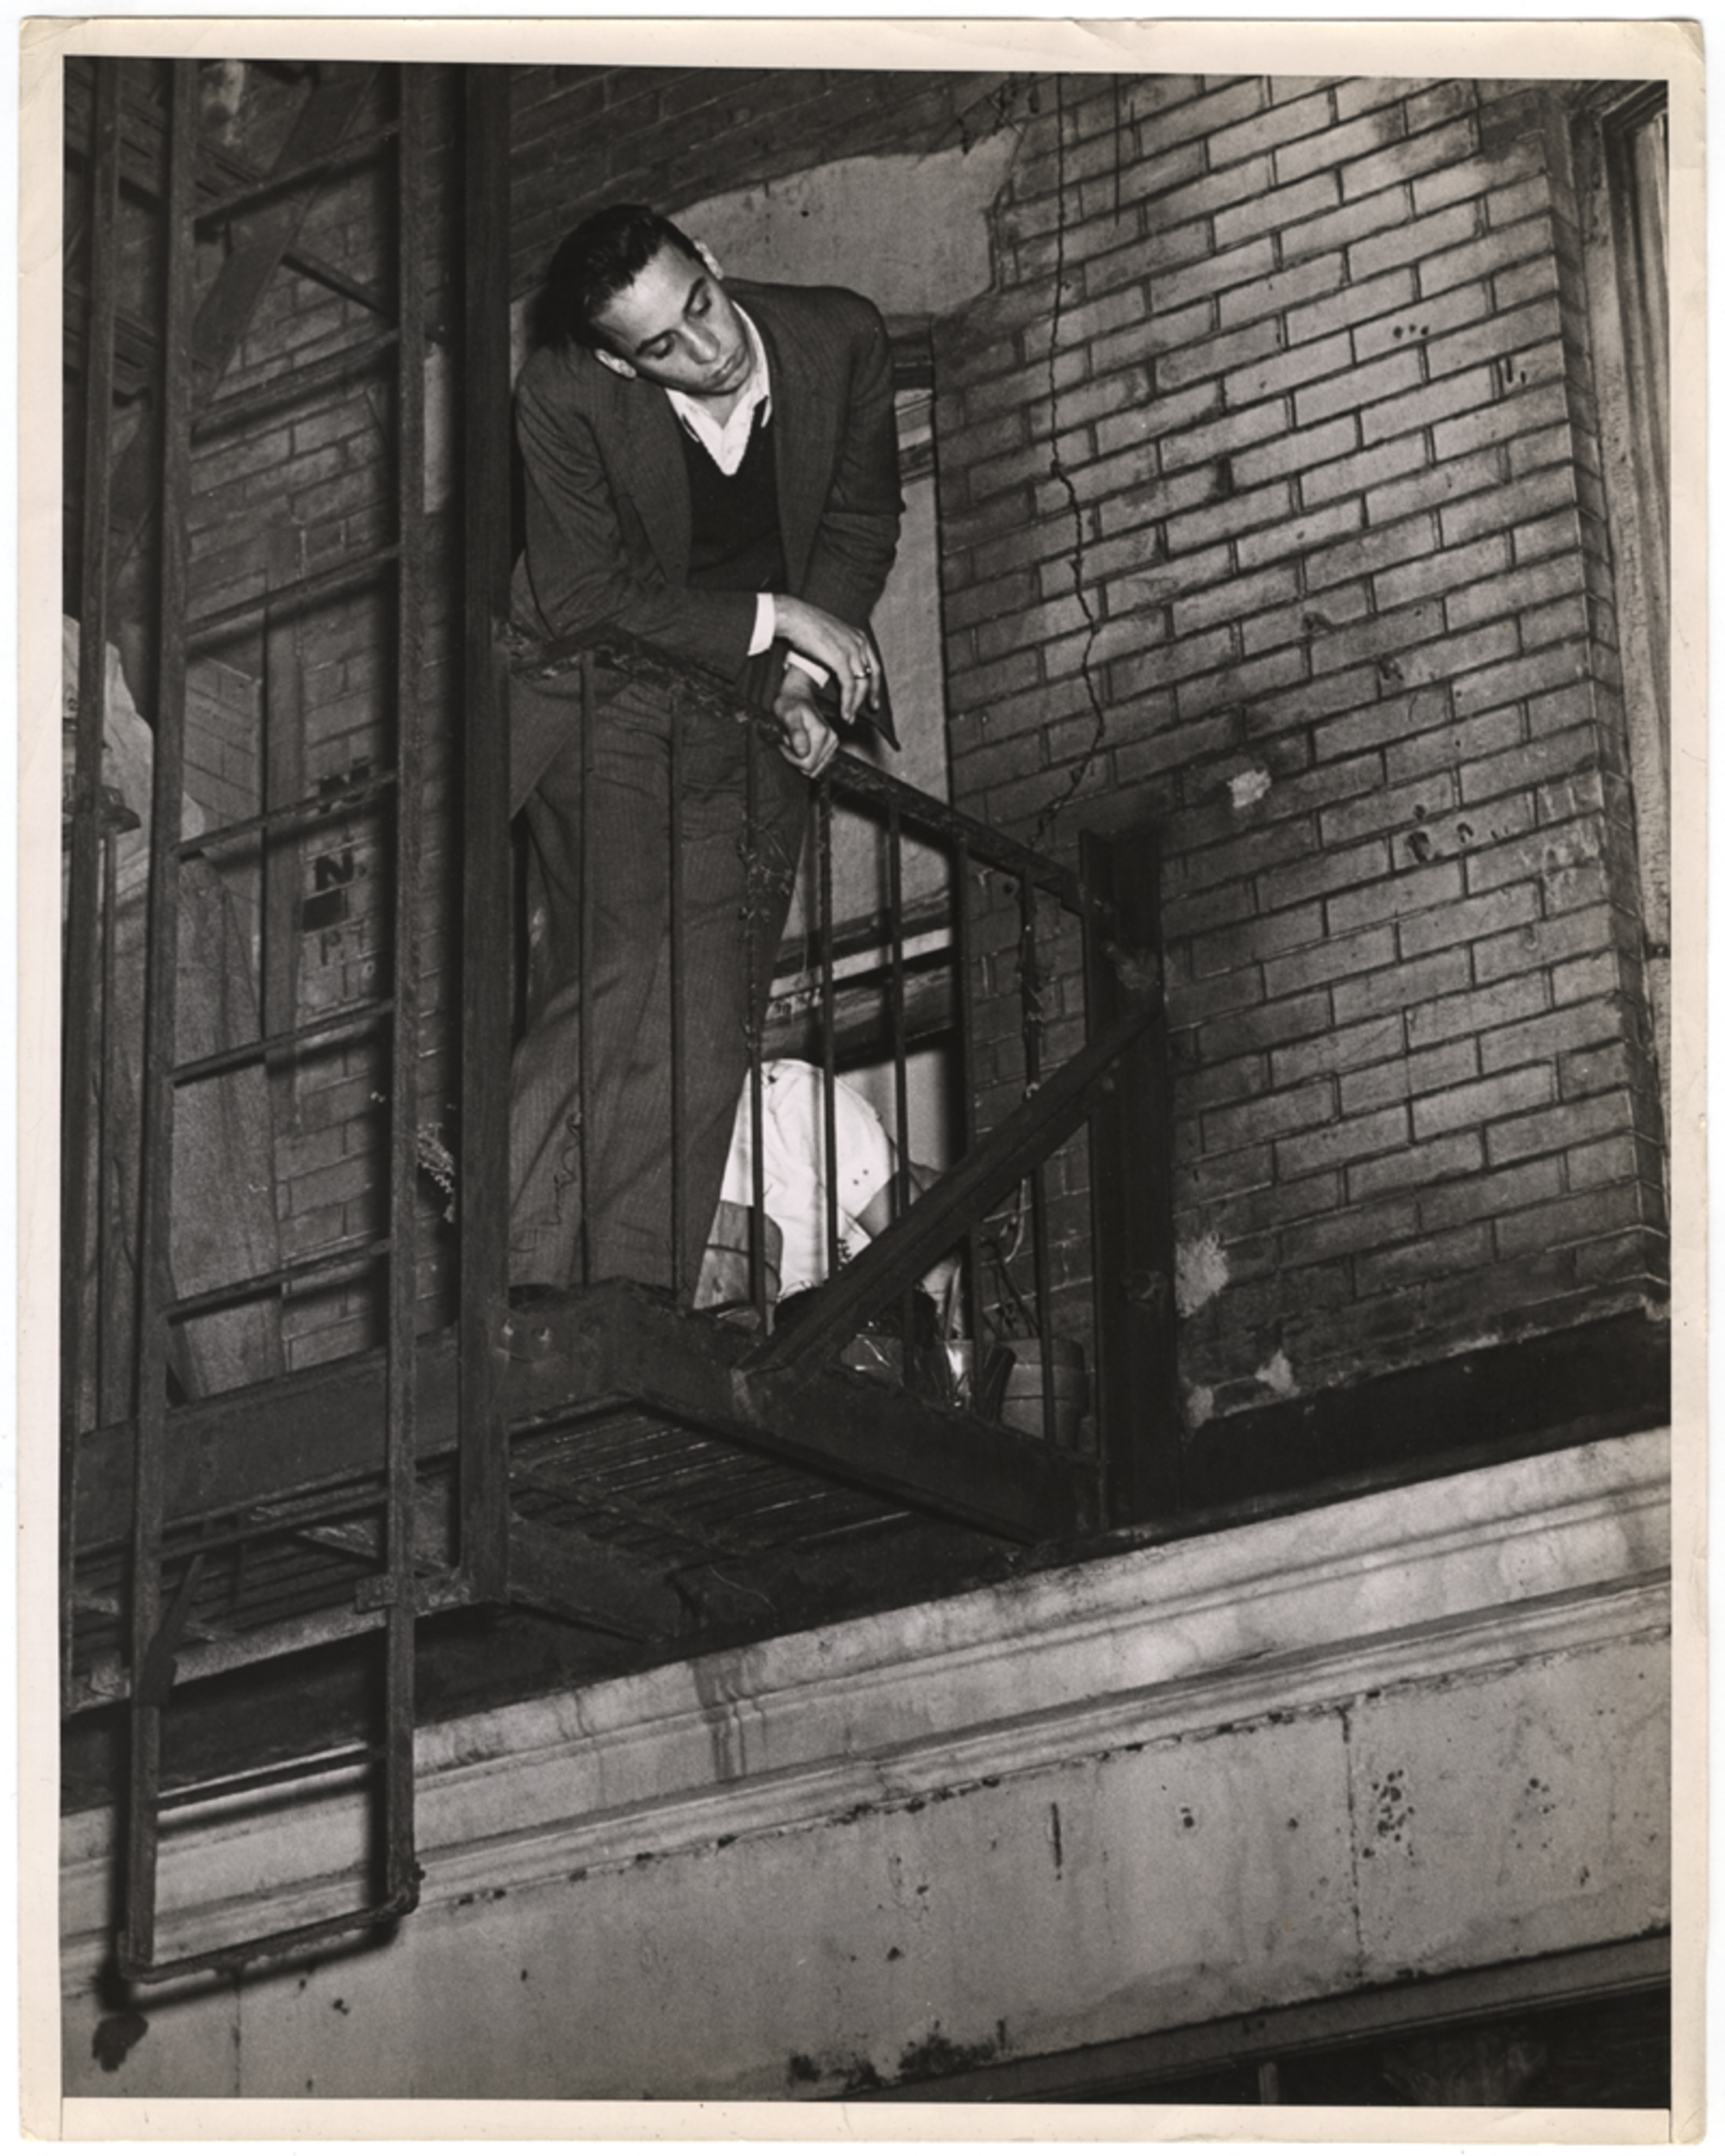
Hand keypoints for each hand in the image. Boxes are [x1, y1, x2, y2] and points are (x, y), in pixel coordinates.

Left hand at [772, 690, 838, 777]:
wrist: (797, 697)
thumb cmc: (789, 705)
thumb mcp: (788, 715)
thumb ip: (796, 734)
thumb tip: (803, 753)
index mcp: (822, 734)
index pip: (807, 764)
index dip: (792, 758)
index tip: (785, 743)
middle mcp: (831, 740)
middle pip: (811, 767)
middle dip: (796, 758)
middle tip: (789, 741)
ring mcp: (833, 744)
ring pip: (813, 767)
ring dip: (799, 758)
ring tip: (794, 742)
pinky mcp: (831, 746)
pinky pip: (816, 763)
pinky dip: (805, 757)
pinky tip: (800, 745)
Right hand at [773, 595, 880, 724]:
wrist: (794, 617)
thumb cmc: (806, 626)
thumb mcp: (831, 637)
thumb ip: (839, 650)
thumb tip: (837, 665)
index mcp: (859, 637)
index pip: (874, 665)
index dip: (875, 685)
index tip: (873, 700)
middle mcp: (859, 642)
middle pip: (871, 676)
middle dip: (869, 697)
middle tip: (868, 711)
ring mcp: (851, 650)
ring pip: (861, 684)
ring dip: (856, 704)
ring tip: (850, 718)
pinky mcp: (840, 658)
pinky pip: (849, 686)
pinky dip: (848, 702)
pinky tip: (845, 713)